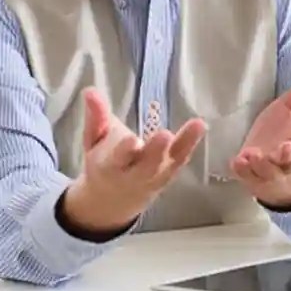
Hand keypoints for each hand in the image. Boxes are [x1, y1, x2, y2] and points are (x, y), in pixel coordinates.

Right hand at [59, 87, 206, 239]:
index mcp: (110, 167)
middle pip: (148, 165)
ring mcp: (157, 175)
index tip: (131, 140)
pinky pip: (182, 158)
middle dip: (156, 151)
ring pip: (171, 162)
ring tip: (197, 124)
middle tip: (164, 135)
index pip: (118, 160)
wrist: (114, 200)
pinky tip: (200, 126)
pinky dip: (192, 143)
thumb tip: (89, 91)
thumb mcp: (93, 142)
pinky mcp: (171, 171)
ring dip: (185, 143)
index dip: (124, 151)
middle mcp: (135, 175)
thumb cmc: (104, 162)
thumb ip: (95, 117)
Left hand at [231, 67, 290, 208]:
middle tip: (288, 147)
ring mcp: (269, 171)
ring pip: (269, 170)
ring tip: (256, 155)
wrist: (268, 170)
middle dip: (290, 154)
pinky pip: (247, 176)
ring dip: (263, 163)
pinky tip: (239, 161)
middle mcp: (288, 160)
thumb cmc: (282, 135)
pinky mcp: (251, 177)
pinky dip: (243, 170)